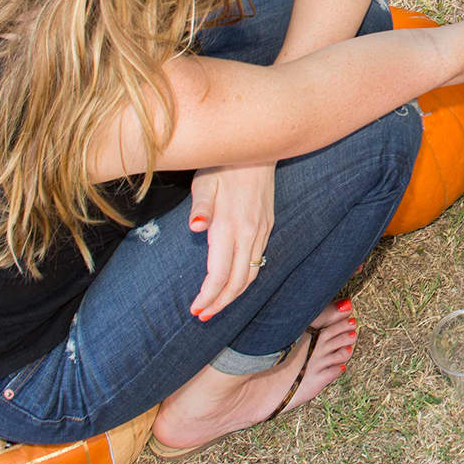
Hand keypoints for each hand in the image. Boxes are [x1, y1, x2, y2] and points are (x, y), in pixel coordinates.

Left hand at [187, 162, 276, 320]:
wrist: (258, 147)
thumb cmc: (224, 164)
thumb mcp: (205, 181)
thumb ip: (200, 207)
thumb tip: (195, 227)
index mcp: (231, 225)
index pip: (220, 273)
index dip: (208, 296)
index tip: (195, 310)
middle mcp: (250, 232)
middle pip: (239, 280)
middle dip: (221, 303)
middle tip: (203, 316)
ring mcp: (262, 229)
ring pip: (252, 272)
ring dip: (234, 294)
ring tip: (216, 305)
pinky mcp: (268, 225)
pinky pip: (259, 259)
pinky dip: (246, 277)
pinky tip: (234, 281)